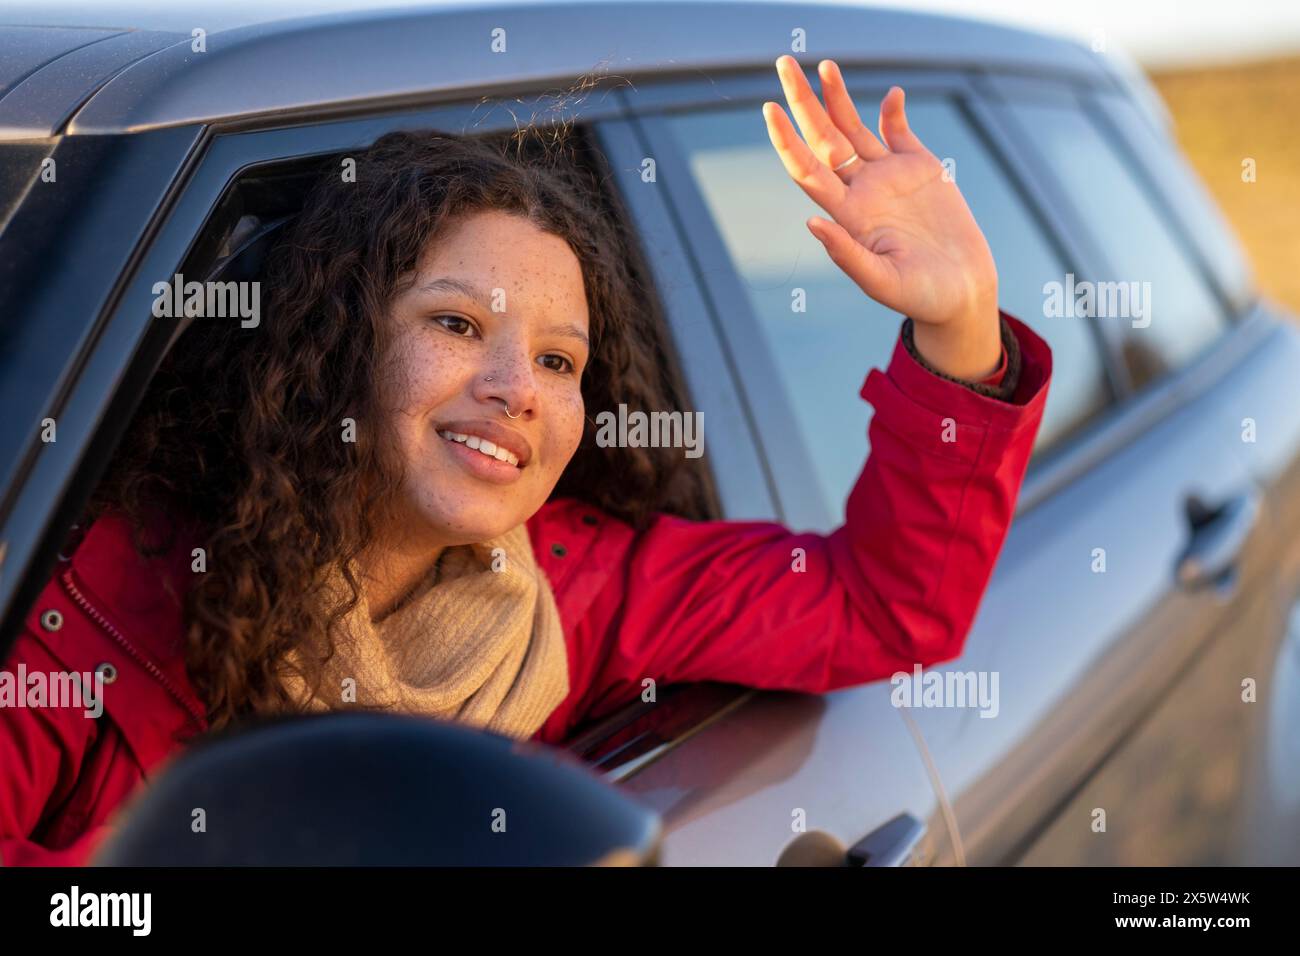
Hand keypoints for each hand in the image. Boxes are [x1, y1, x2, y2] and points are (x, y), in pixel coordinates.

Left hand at [763, 56, 1001, 380]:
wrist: (961, 293)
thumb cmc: (920, 296)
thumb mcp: (881, 282)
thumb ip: (846, 255)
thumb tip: (813, 222)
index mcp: (847, 215)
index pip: (806, 169)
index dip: (786, 140)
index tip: (768, 110)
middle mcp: (861, 191)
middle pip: (823, 138)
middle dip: (803, 102)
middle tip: (783, 64)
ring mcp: (889, 177)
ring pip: (855, 128)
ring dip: (839, 97)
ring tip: (824, 65)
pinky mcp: (922, 170)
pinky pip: (900, 131)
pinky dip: (894, 111)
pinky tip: (890, 95)